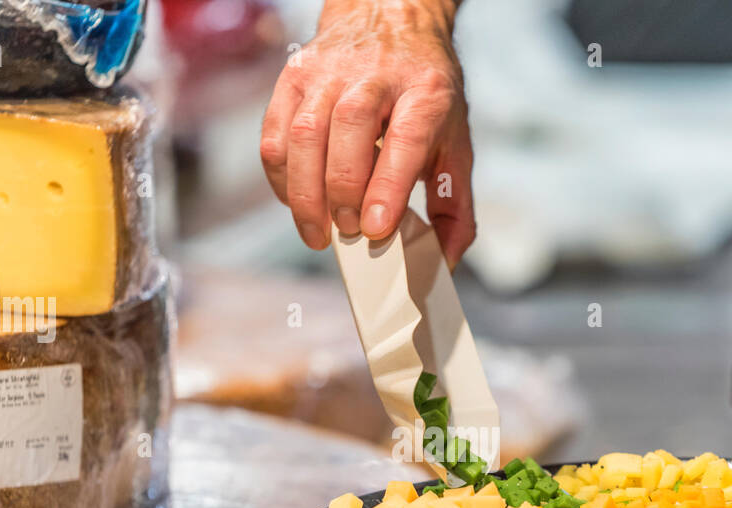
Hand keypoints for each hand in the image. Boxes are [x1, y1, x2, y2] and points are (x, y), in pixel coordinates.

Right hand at [260, 0, 474, 264]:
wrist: (389, 20)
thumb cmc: (422, 92)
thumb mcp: (455, 142)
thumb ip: (454, 206)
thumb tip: (445, 260)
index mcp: (425, 91)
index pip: (406, 138)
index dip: (387, 186)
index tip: (375, 228)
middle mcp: (375, 75)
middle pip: (349, 131)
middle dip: (342, 192)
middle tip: (347, 232)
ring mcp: (329, 73)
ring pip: (304, 134)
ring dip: (306, 192)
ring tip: (318, 231)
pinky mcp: (294, 78)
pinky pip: (275, 133)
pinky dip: (281, 177)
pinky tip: (297, 200)